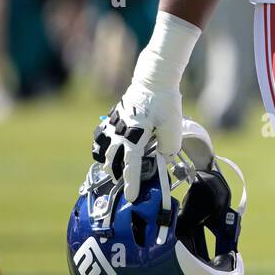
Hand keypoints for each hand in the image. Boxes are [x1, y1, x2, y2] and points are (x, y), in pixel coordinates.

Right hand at [91, 11, 199, 201]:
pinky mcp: (114, 115)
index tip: (131, 197)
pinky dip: (103, 144)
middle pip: (112, 161)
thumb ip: (168, 147)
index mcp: (135, 136)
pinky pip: (102, 135)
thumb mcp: (173, 127)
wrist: (155, 77)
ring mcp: (114, 123)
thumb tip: (162, 156)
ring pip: (103, 149)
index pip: (131, 167)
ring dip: (108, 161)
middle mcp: (120, 132)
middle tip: (126, 184)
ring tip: (116, 168)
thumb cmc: (165, 101)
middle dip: (118, 175)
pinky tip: (110, 148)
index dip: (131, 184)